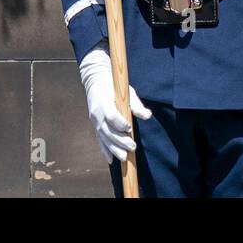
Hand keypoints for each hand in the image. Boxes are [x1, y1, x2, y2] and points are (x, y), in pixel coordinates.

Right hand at [78, 44, 151, 163]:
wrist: (95, 82)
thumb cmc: (113, 86)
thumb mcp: (126, 91)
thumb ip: (136, 105)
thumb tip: (148, 115)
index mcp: (104, 104)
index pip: (111, 116)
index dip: (119, 123)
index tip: (129, 128)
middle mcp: (97, 115)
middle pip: (108, 131)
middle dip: (120, 141)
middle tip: (133, 147)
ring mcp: (94, 122)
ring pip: (104, 138)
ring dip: (114, 149)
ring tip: (125, 157)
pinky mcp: (95, 126)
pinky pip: (99, 140)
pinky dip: (105, 150)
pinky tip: (111, 160)